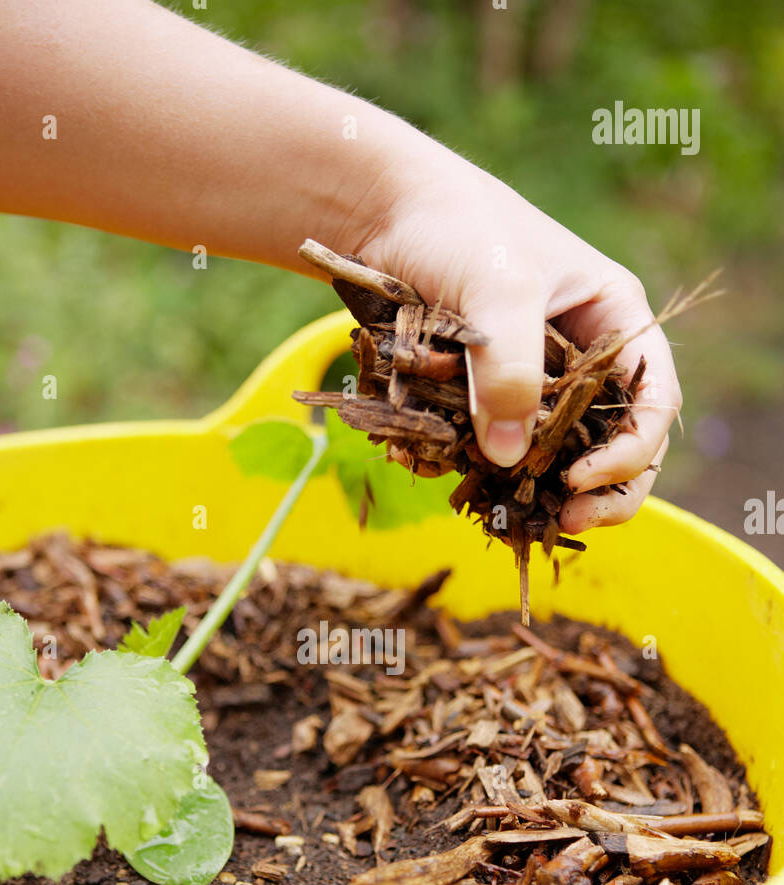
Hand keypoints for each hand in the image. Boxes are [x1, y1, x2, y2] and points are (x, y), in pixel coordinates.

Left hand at [354, 158, 680, 533]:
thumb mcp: (496, 289)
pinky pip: (496, 452)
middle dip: (601, 491)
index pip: (652, 403)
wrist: (383, 211)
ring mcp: (532, 384)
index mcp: (613, 322)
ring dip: (542, 494)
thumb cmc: (458, 227)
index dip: (630, 451)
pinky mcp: (484, 401)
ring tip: (513, 518)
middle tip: (563, 523)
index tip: (580, 479)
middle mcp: (582, 360)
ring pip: (557, 458)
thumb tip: (511, 459)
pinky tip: (457, 486)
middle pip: (616, 444)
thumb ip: (510, 370)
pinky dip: (483, 476)